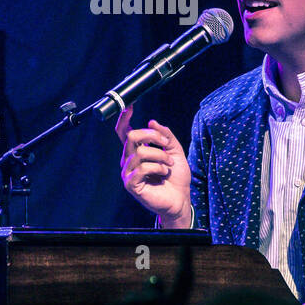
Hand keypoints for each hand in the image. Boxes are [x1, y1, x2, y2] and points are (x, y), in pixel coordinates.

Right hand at [115, 105, 191, 226]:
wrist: (181, 198)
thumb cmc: (176, 177)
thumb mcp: (175, 150)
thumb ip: (165, 135)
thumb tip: (152, 122)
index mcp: (136, 151)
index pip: (124, 132)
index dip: (124, 119)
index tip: (129, 106)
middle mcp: (129, 160)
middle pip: (132, 136)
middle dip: (153, 136)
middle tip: (167, 144)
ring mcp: (128, 172)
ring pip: (141, 152)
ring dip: (161, 156)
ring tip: (169, 164)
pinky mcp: (131, 184)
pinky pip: (142, 168)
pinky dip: (158, 167)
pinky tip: (164, 173)